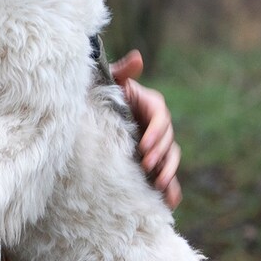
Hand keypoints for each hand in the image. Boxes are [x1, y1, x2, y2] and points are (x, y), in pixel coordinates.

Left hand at [112, 50, 181, 207]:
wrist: (89, 121)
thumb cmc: (99, 97)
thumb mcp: (108, 84)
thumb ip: (122, 73)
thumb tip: (138, 57)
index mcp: (148, 104)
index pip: (160, 116)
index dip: (156, 131)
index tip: (144, 145)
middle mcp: (155, 126)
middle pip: (168, 139)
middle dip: (160, 153)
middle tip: (147, 165)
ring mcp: (156, 146)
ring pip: (171, 159)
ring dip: (168, 172)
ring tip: (158, 184)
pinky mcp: (152, 164)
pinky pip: (167, 178)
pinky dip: (170, 190)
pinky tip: (169, 203)